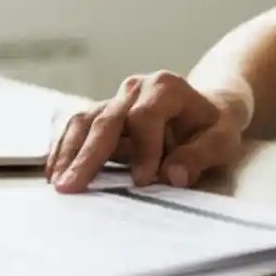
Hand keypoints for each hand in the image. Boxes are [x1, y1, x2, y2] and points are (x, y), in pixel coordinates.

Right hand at [46, 71, 247, 192]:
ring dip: (68, 153)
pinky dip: (62, 149)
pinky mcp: (101, 113)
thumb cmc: (212, 128)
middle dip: (87, 156)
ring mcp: (114, 98)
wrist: (205, 110)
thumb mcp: (221, 141)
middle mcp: (135, 88)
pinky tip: (54, 172)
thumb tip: (174, 175)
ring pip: (84, 121)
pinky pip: (76, 128)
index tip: (143, 181)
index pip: (145, 117)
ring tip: (57, 183)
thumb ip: (200, 156)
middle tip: (72, 186)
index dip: (142, 150)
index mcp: (166, 88)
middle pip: (106, 119)